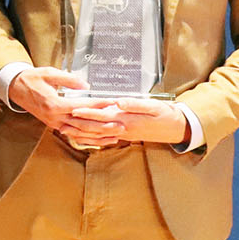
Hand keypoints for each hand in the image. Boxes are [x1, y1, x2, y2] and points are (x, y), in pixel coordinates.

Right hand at [6, 66, 118, 147]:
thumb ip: (69, 79)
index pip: (81, 106)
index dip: (98, 105)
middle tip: (121, 125)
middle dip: (104, 126)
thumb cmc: (32, 79)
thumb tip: (86, 85)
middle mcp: (55, 117)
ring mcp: (55, 123)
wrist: (15, 88)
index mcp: (54, 104)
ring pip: (80, 133)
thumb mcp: (49, 73)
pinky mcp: (55, 126)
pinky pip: (74, 135)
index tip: (113, 102)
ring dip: (99, 136)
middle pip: (84, 124)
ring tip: (116, 135)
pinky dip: (88, 139)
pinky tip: (100, 140)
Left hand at [66, 97, 191, 146]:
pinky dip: (92, 138)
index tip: (73, 109)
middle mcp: (123, 129)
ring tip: (65, 130)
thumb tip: (118, 102)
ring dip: (81, 133)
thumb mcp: (154, 106)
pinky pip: (105, 138)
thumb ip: (135, 104)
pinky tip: (82, 136)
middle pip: (96, 128)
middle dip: (78, 125)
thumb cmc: (166, 114)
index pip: (103, 115)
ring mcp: (123, 134)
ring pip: (98, 135)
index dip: (87, 112)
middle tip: (61, 121)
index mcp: (128, 120)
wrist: (178, 128)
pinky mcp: (125, 135)